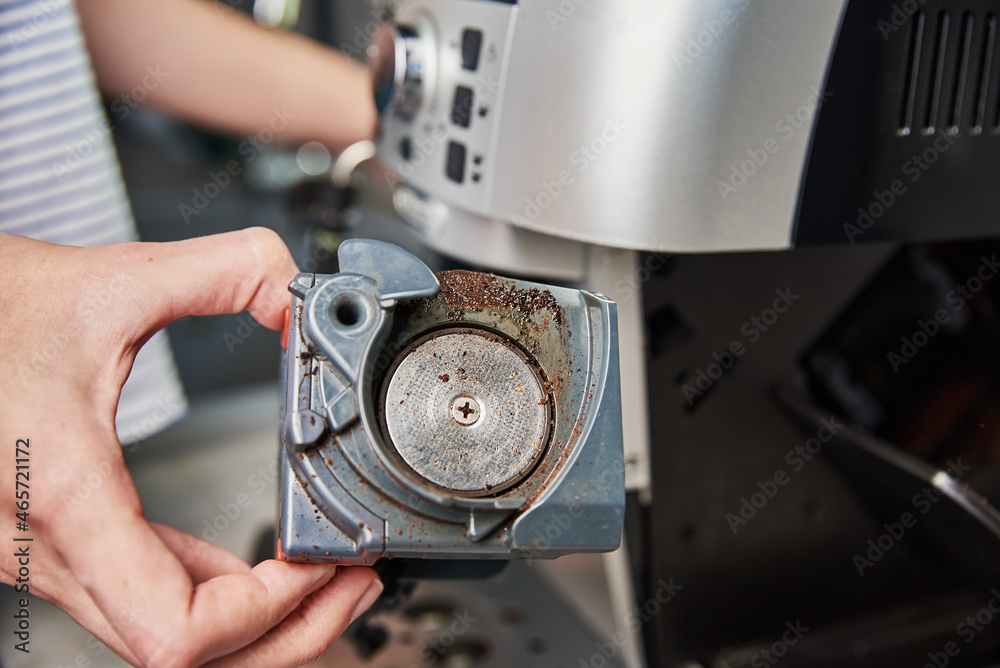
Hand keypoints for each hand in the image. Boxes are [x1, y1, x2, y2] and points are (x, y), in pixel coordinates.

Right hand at [0, 228, 381, 666]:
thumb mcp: (121, 276)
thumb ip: (231, 270)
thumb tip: (298, 296)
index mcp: (68, 494)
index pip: (174, 630)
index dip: (265, 614)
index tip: (317, 564)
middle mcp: (49, 546)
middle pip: (182, 656)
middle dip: (287, 628)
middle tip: (350, 585)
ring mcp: (45, 555)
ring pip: (161, 639)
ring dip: (254, 622)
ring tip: (323, 580)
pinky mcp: (53, 544)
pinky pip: (141, 600)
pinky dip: (213, 598)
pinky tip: (260, 569)